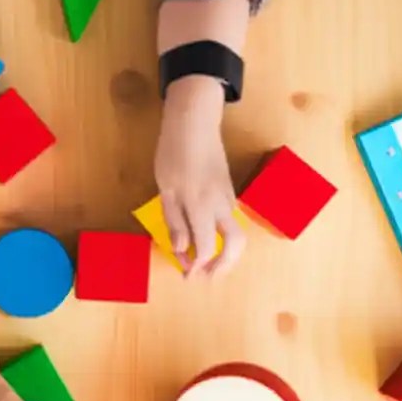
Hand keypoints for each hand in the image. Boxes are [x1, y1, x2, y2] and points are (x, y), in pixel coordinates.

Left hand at [154, 76, 245, 276]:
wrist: (194, 122)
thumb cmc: (174, 153)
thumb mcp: (166, 188)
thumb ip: (174, 220)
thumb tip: (181, 250)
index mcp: (202, 206)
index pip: (206, 248)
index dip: (197, 266)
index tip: (185, 275)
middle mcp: (221, 205)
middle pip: (235, 245)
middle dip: (224, 267)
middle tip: (206, 278)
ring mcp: (228, 197)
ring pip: (235, 233)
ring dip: (225, 253)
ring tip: (206, 263)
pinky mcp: (228, 190)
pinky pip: (230, 220)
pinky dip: (222, 236)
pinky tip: (207, 237)